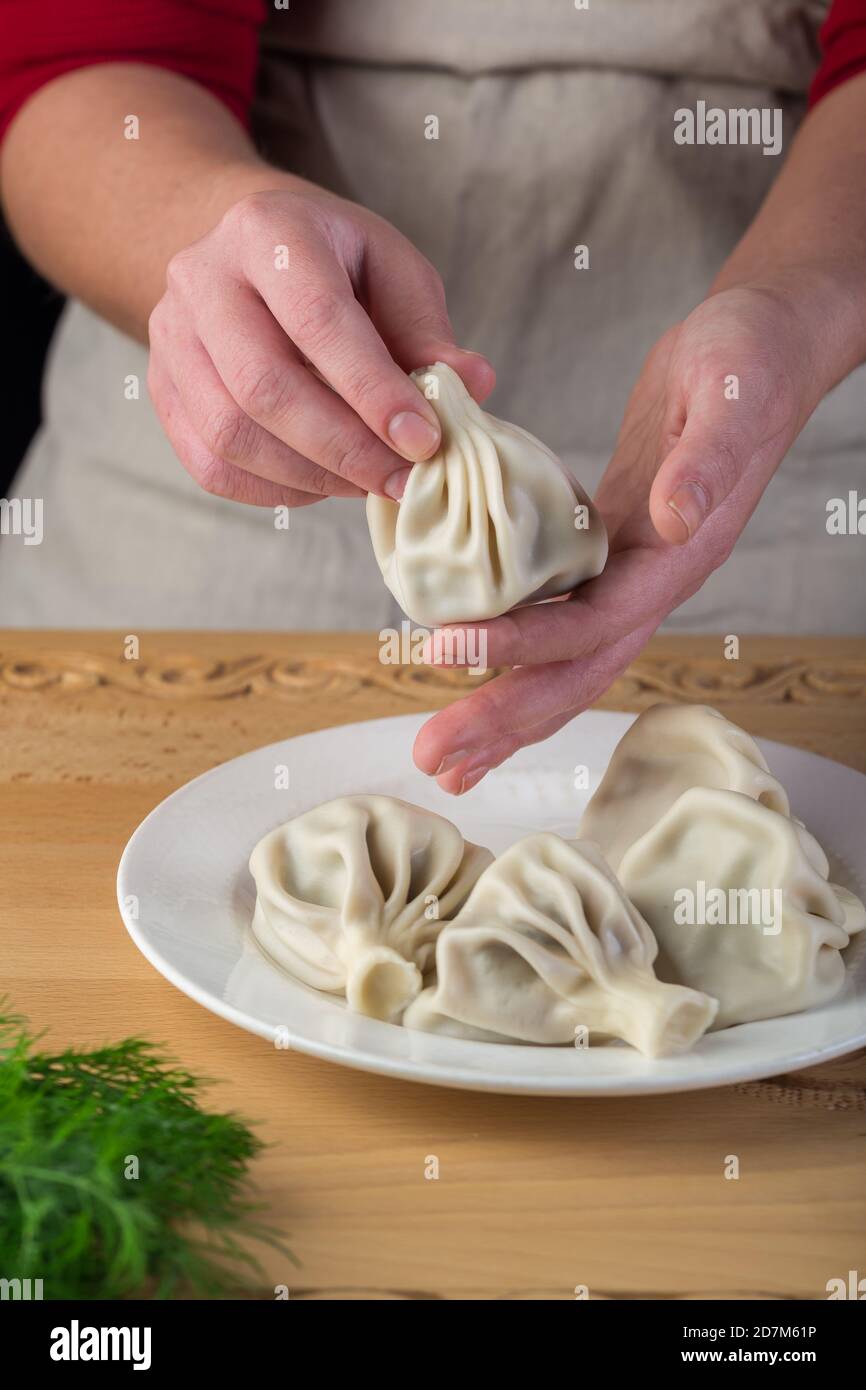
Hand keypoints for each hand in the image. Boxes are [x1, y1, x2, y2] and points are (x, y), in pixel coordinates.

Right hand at [148, 186, 493, 506]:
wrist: (246, 252)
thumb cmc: (333, 263)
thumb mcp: (391, 270)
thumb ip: (427, 332)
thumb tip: (472, 388)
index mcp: (266, 230)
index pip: (317, 319)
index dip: (372, 391)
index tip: (424, 442)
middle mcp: (202, 278)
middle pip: (264, 386)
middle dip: (345, 449)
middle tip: (403, 480)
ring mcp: (169, 336)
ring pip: (231, 434)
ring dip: (312, 477)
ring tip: (370, 483)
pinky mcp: (162, 389)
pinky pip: (211, 465)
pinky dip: (275, 490)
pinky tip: (324, 483)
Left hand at [414, 285, 823, 792]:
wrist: (760, 347)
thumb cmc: (750, 359)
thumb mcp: (730, 394)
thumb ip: (707, 460)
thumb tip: (674, 519)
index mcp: (678, 558)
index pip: (593, 625)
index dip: (522, 645)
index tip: (447, 650)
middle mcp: (651, 584)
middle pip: (573, 673)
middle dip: (503, 718)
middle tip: (433, 758)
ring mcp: (627, 576)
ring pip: (562, 663)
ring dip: (503, 711)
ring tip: (446, 756)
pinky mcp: (603, 555)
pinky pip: (553, 620)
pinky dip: (509, 655)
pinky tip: (467, 669)